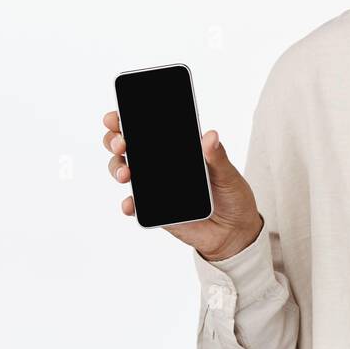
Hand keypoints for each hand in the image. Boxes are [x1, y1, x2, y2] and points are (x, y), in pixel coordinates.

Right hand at [102, 110, 263, 261]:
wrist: (234, 231)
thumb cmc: (232, 196)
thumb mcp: (228, 174)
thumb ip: (217, 156)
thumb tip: (210, 136)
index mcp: (178, 149)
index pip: (147, 128)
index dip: (127, 119)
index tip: (116, 117)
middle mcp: (161, 165)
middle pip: (128, 147)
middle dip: (116, 141)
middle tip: (122, 144)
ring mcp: (155, 187)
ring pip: (125, 172)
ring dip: (118, 169)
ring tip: (126, 174)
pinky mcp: (154, 210)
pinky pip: (135, 206)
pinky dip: (128, 204)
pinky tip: (130, 204)